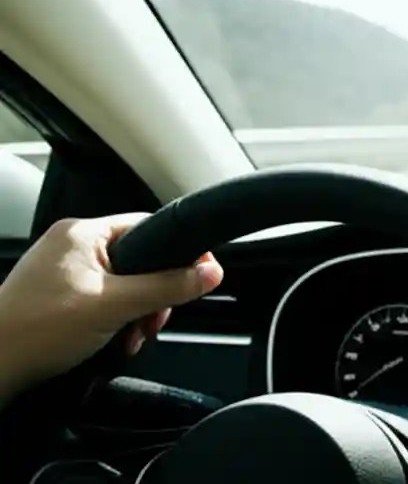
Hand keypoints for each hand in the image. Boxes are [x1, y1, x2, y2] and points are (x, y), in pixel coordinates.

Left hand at [0, 214, 222, 402]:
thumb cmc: (35, 331)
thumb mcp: (114, 306)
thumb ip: (166, 287)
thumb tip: (211, 272)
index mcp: (82, 233)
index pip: (149, 228)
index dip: (179, 253)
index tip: (199, 277)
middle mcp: (72, 246)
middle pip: (140, 260)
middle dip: (154, 295)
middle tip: (152, 321)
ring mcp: (64, 272)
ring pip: (125, 284)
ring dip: (137, 313)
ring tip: (130, 337)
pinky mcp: (59, 297)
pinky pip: (105, 300)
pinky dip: (116, 321)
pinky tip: (115, 341)